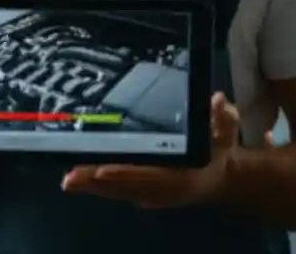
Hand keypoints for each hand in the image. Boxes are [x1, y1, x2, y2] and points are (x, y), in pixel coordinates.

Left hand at [61, 92, 270, 208]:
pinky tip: (78, 182)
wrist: (224, 178)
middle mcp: (165, 190)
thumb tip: (217, 100)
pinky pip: (118, 193)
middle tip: (70, 177)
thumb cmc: (220, 149)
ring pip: (118, 192)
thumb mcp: (227, 129)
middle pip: (126, 186)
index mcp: (183, 176)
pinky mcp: (143, 195)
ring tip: (68, 180)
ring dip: (92, 187)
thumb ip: (223, 115)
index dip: (126, 173)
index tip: (102, 170)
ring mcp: (153, 196)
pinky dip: (98, 189)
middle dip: (98, 181)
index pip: (150, 174)